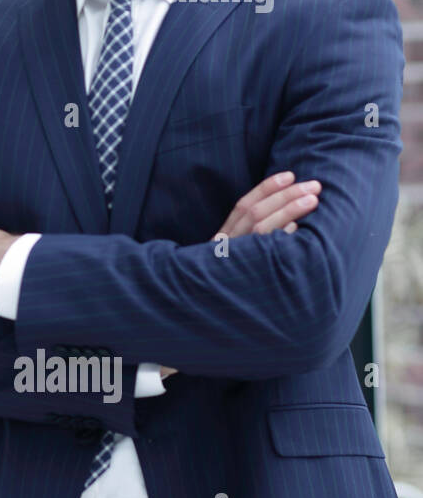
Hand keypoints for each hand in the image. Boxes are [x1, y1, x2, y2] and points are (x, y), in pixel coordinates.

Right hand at [157, 173, 320, 381]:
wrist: (185, 323)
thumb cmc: (213, 295)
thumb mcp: (225, 265)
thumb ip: (247, 246)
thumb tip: (291, 229)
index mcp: (220, 241)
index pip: (242, 206)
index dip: (265, 188)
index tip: (289, 174)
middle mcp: (223, 248)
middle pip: (254, 213)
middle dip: (284, 195)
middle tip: (313, 184)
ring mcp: (230, 262)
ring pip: (260, 229)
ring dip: (288, 210)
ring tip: (313, 199)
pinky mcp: (237, 276)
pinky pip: (261, 254)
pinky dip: (280, 240)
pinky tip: (298, 231)